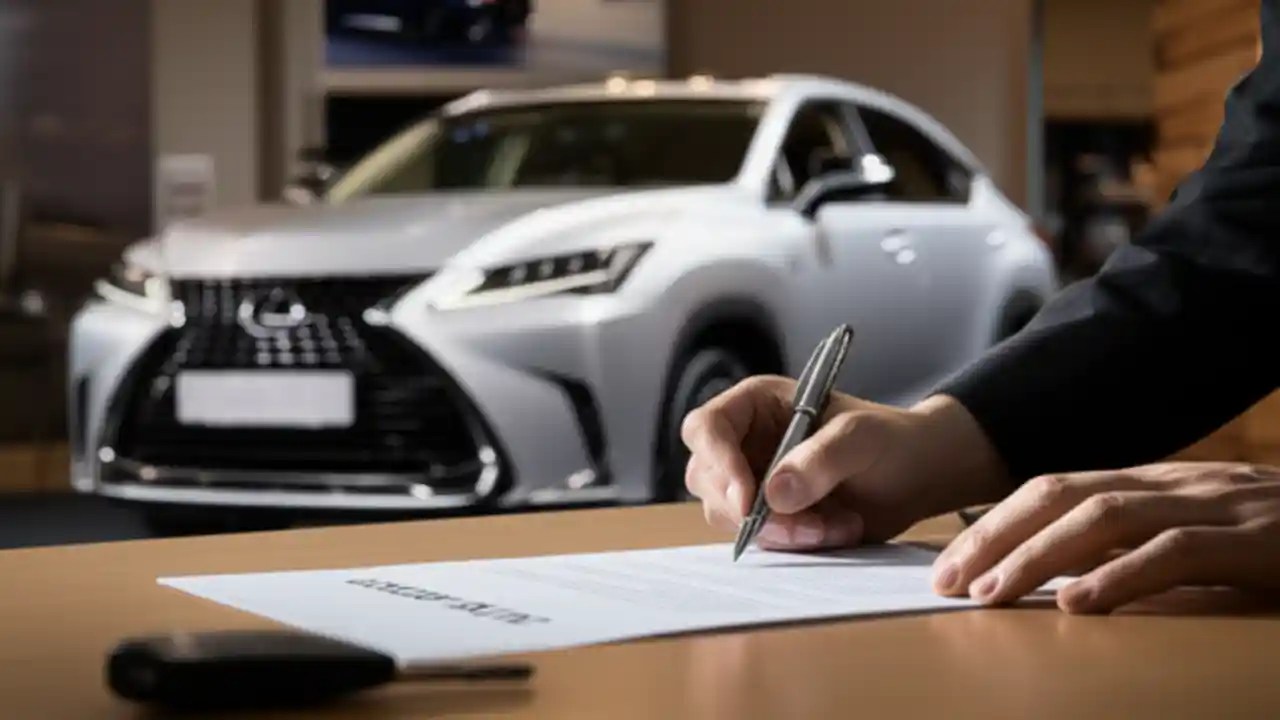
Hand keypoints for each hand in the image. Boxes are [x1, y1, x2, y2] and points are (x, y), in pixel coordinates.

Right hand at [681, 377, 1010, 550]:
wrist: (915, 476)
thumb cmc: (889, 439)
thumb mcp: (861, 438)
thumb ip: (820, 459)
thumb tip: (774, 493)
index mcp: (754, 404)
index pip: (706, 428)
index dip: (718, 463)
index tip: (749, 501)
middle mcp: (743, 441)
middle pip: (707, 478)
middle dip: (752, 511)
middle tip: (807, 526)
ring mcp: (750, 481)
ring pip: (729, 515)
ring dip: (779, 531)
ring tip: (835, 524)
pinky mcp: (766, 516)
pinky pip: (758, 538)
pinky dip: (793, 543)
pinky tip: (835, 531)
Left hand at [931, 461, 1279, 612]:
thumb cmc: (1277, 538)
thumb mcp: (1198, 533)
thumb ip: (1135, 544)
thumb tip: (1059, 578)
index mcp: (1157, 481)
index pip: (1055, 489)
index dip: (996, 524)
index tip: (950, 565)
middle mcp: (1177, 484)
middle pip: (1065, 494)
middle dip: (996, 536)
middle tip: (948, 581)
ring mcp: (1217, 507)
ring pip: (1107, 518)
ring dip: (1039, 557)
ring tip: (992, 594)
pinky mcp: (1257, 542)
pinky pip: (1177, 553)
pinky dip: (1121, 578)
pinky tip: (1078, 605)